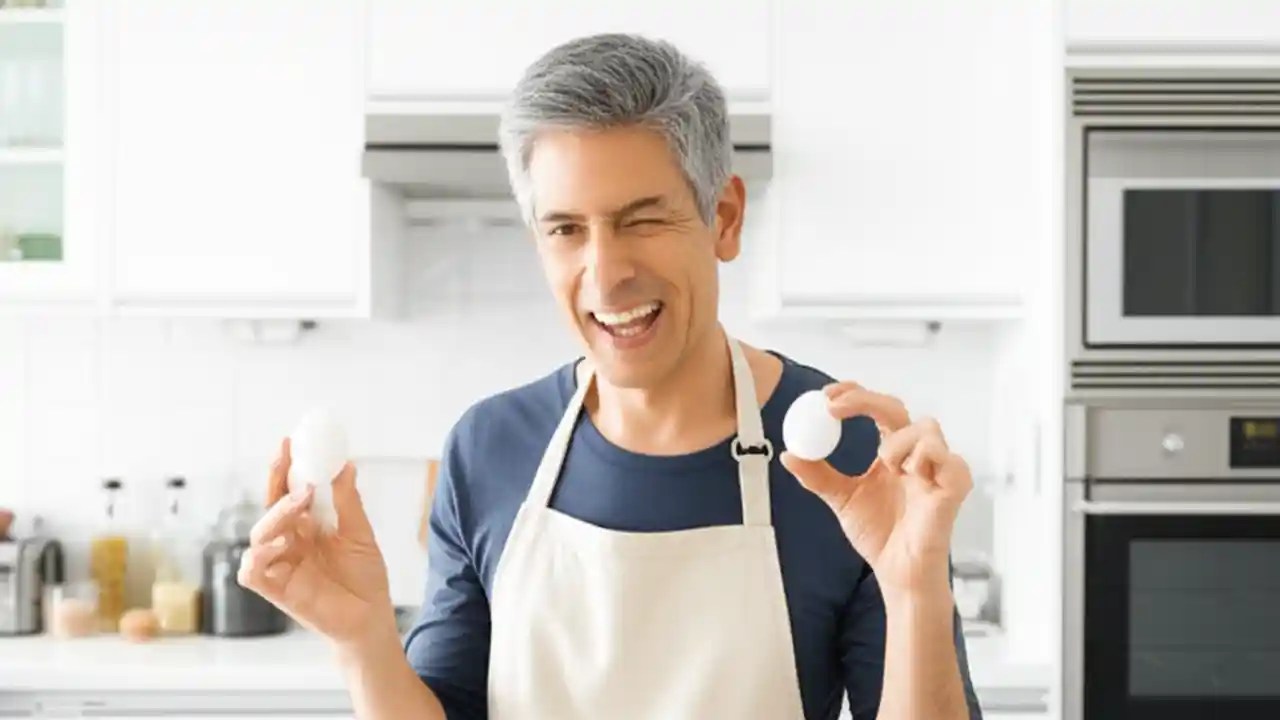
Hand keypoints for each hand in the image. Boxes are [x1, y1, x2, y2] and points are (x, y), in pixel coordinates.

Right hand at [238, 438, 394, 646]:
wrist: (371, 618)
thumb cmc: (365, 578)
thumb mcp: (360, 534)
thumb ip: (347, 502)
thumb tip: (345, 465)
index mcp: (306, 526)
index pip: (288, 492)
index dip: (285, 468)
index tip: (290, 442)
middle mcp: (289, 542)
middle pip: (270, 507)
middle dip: (277, 482)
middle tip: (295, 466)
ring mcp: (281, 565)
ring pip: (259, 534)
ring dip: (276, 514)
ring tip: (299, 502)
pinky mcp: (276, 590)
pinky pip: (252, 571)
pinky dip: (259, 555)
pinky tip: (281, 543)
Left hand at [780, 383, 972, 595]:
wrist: (898, 573)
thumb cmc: (880, 535)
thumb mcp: (841, 499)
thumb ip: (817, 476)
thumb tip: (788, 454)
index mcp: (891, 451)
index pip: (877, 409)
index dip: (855, 394)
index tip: (826, 396)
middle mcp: (915, 454)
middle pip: (898, 408)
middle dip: (865, 400)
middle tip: (834, 407)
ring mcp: (937, 469)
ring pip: (926, 427)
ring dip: (897, 440)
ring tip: (886, 465)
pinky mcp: (954, 488)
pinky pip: (950, 459)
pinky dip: (928, 458)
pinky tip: (911, 474)